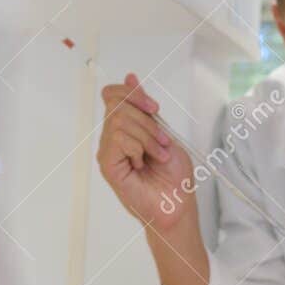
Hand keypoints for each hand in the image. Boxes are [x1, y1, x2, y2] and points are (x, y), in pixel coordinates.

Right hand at [96, 73, 196, 236]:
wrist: (177, 206)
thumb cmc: (174, 177)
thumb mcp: (165, 133)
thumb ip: (146, 109)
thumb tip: (130, 78)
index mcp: (127, 128)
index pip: (113, 95)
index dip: (132, 94)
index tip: (155, 108)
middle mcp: (113, 138)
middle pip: (117, 105)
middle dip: (147, 120)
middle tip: (163, 142)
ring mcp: (109, 152)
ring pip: (119, 121)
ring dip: (147, 136)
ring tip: (158, 155)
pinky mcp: (108, 165)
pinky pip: (117, 140)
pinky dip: (137, 147)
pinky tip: (143, 163)